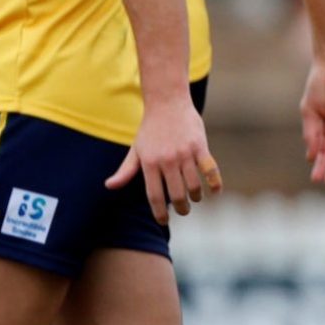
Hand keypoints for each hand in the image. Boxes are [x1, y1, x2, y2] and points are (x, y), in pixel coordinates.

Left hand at [108, 93, 219, 220]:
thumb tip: (109, 186)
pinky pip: (210, 170)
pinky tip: (215, 191)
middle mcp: (166, 160)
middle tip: (183, 211)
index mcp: (149, 163)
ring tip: (194, 199)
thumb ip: (126, 170)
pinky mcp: (200, 146)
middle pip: (176, 194)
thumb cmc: (150, 129)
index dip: (159, 213)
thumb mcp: (136, 150)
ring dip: (195, 197)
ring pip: (193, 185)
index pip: (154, 196)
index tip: (164, 221)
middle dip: (181, 208)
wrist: (167, 103)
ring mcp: (184, 153)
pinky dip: (214, 184)